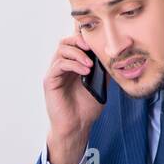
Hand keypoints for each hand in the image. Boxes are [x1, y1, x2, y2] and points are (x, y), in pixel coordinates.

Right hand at [43, 33, 105, 163]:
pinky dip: (73, 64)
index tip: (98, 40)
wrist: (77, 126)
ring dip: (78, 53)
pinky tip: (85, 72)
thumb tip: (113, 54)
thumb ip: (103, 69)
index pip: (75, 43)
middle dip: (80, 40)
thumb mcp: (101, 84)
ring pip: (62, 50)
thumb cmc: (86, 108)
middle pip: (66, 41)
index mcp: (74, 65)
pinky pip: (59, 64)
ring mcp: (55, 72)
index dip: (84, 37)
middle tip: (92, 47)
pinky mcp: (50, 80)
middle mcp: (63, 66)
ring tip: (90, 65)